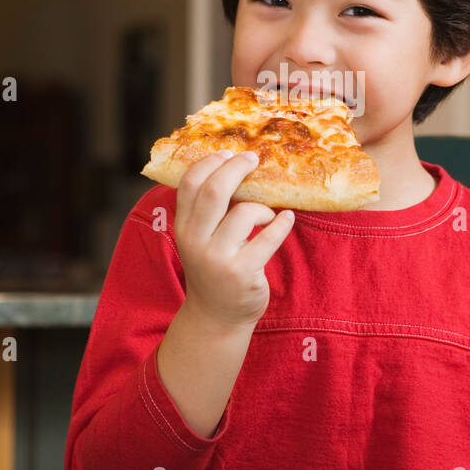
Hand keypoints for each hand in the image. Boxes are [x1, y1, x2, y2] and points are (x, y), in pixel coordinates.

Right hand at [173, 150, 295, 327]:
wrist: (216, 317)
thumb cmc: (213, 268)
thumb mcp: (200, 239)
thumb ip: (208, 211)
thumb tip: (233, 167)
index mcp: (183, 227)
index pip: (189, 183)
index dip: (210, 162)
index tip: (228, 152)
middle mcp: (195, 241)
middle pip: (215, 190)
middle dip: (237, 168)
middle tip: (253, 159)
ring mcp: (218, 258)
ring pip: (245, 212)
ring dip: (263, 207)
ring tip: (266, 215)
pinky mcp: (242, 273)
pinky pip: (269, 238)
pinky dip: (282, 224)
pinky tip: (286, 219)